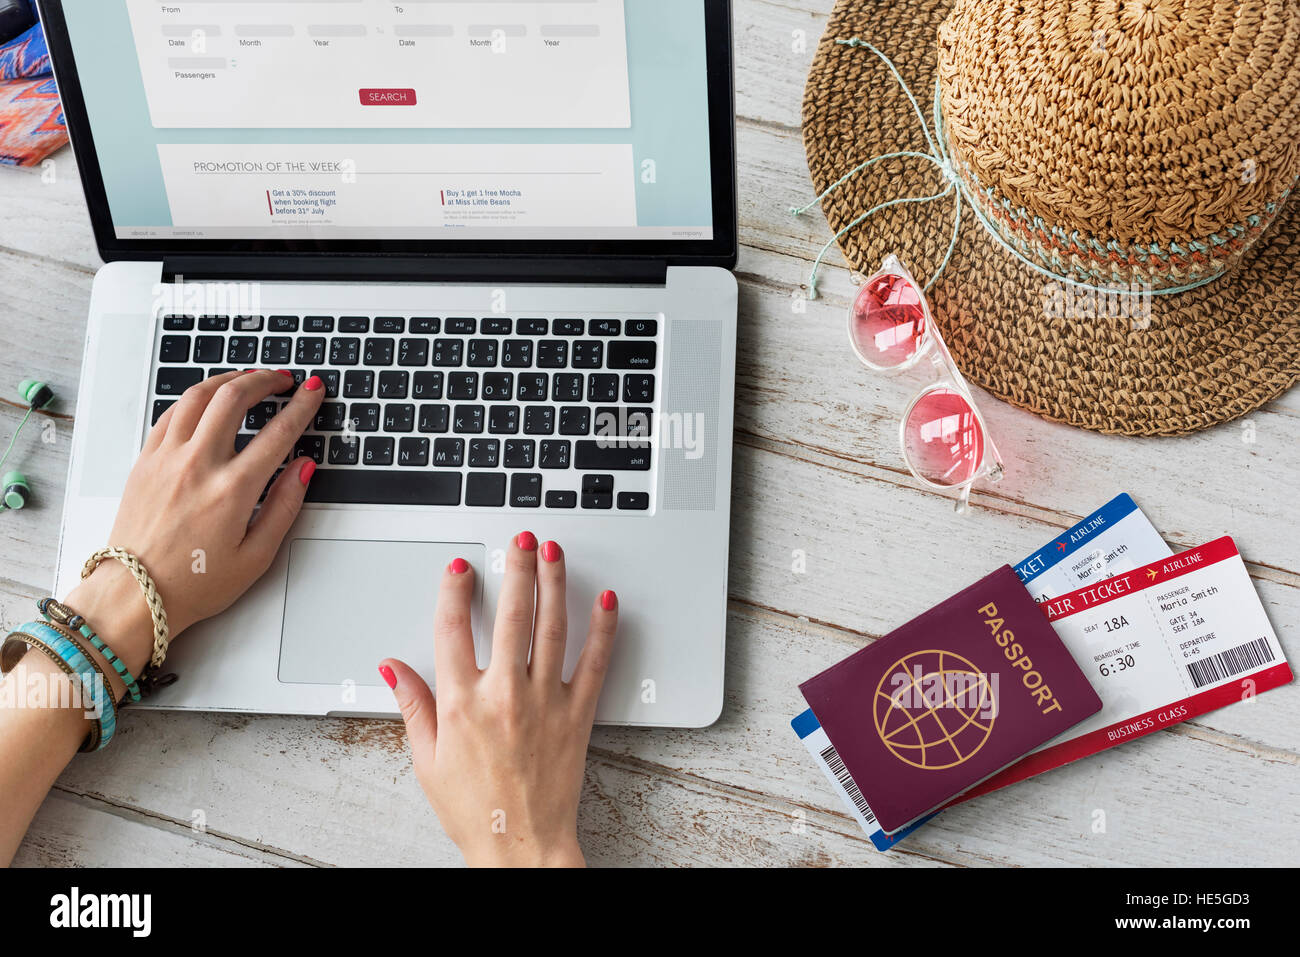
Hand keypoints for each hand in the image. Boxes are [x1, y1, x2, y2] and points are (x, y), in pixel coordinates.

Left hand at [65, 369, 324, 682]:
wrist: (133, 595)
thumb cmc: (193, 583)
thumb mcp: (257, 556)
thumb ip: (285, 506)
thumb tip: (302, 468)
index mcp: (232, 491)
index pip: (278, 432)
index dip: (302, 405)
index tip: (314, 391)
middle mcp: (198, 466)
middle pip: (235, 397)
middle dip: (265, 380)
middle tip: (283, 380)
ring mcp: (167, 458)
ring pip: (199, 395)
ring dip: (229, 379)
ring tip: (248, 379)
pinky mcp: (145, 460)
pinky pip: (172, 412)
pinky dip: (196, 397)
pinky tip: (208, 400)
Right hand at [381, 533, 618, 867]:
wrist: (522, 848)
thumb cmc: (474, 810)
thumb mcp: (426, 760)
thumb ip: (412, 705)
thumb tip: (392, 667)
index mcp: (462, 704)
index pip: (454, 630)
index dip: (456, 591)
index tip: (461, 566)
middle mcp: (505, 695)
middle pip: (512, 615)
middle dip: (517, 568)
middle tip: (521, 538)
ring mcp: (546, 702)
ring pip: (552, 628)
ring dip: (554, 583)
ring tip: (555, 551)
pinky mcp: (578, 715)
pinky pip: (595, 662)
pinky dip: (604, 628)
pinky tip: (607, 599)